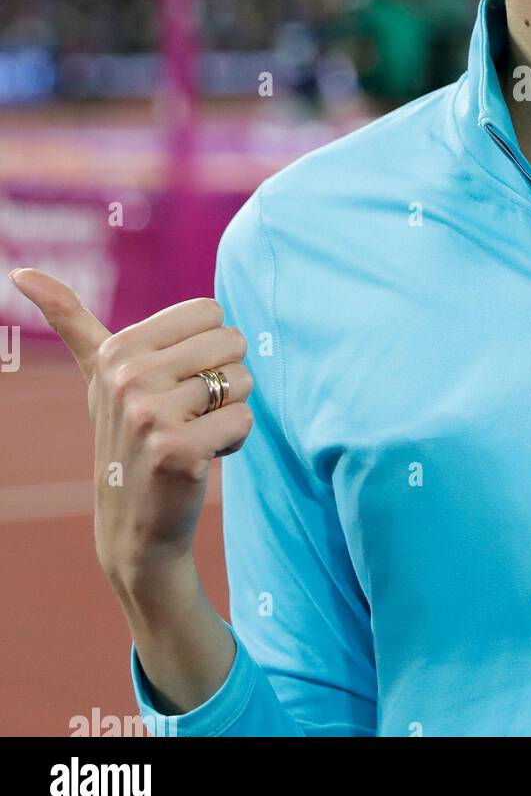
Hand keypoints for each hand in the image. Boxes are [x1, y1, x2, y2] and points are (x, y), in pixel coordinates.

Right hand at [9, 269, 253, 583]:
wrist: (134, 525)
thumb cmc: (127, 436)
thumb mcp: (96, 374)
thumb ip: (68, 318)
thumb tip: (19, 270)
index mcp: (116, 350)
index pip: (211, 312)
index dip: (207, 349)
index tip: (174, 382)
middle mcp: (127, 377)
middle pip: (231, 342)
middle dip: (223, 379)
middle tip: (187, 414)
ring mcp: (149, 415)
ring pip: (242, 380)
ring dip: (230, 410)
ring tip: (193, 434)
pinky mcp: (178, 450)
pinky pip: (243, 419)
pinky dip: (235, 440)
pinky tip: (202, 460)